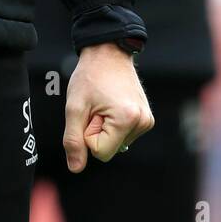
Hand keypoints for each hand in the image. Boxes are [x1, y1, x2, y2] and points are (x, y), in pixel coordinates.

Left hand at [63, 43, 153, 171]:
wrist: (107, 53)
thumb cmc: (89, 77)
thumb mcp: (74, 107)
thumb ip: (73, 140)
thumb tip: (76, 168)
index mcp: (126, 119)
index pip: (100, 152)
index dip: (88, 134)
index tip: (90, 111)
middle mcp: (143, 122)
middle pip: (109, 149)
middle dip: (97, 130)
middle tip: (97, 105)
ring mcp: (147, 121)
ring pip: (116, 143)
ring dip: (105, 126)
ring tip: (104, 102)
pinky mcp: (146, 118)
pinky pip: (122, 135)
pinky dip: (113, 124)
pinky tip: (113, 103)